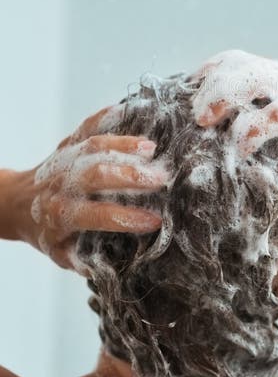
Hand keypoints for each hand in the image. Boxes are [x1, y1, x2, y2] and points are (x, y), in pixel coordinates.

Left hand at [12, 105, 167, 268]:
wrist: (16, 203)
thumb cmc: (46, 231)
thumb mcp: (61, 254)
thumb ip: (86, 259)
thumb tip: (116, 267)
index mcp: (62, 215)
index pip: (98, 216)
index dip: (127, 218)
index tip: (155, 220)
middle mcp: (63, 184)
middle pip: (98, 176)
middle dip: (131, 177)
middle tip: (161, 179)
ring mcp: (66, 160)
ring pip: (94, 148)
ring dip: (123, 146)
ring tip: (151, 149)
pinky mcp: (68, 144)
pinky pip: (86, 126)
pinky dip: (105, 116)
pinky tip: (126, 110)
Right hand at [190, 50, 277, 176]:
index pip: (277, 114)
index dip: (252, 134)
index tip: (237, 152)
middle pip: (249, 80)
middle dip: (222, 99)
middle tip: (202, 123)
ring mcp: (266, 65)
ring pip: (232, 66)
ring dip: (209, 88)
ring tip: (196, 113)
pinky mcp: (250, 59)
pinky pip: (222, 60)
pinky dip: (204, 74)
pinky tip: (192, 92)